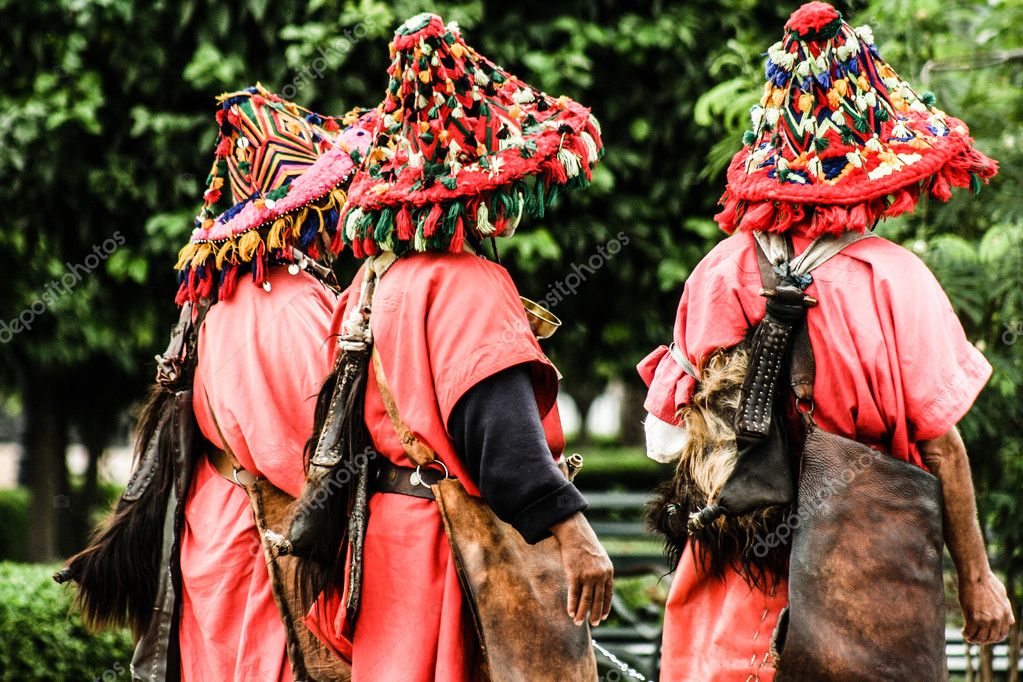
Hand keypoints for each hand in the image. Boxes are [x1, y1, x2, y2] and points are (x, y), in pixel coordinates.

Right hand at [550, 512, 613, 626]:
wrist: (575, 534)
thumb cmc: (586, 545)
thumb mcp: (600, 558)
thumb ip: (602, 572)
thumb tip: (600, 587)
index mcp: (608, 572)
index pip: (608, 595)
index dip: (605, 607)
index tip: (602, 617)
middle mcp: (600, 576)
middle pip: (597, 600)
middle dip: (595, 614)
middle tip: (593, 624)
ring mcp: (587, 576)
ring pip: (586, 600)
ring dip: (582, 613)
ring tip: (578, 622)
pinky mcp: (574, 575)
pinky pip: (574, 594)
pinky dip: (572, 605)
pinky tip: (571, 612)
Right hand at [959, 569, 1013, 643]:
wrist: (976, 575)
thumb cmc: (987, 581)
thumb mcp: (1002, 596)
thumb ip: (1007, 610)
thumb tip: (1011, 621)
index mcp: (1005, 614)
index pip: (1001, 634)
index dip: (993, 638)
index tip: (986, 636)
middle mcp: (997, 619)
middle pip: (991, 638)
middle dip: (983, 640)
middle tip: (975, 638)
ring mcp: (985, 619)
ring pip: (980, 637)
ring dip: (974, 639)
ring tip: (968, 636)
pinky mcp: (973, 617)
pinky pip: (970, 632)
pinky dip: (966, 634)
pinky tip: (963, 632)